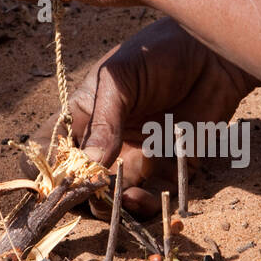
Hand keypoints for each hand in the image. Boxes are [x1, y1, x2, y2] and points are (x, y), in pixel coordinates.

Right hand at [32, 18, 258, 214]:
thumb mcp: (119, 80)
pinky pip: (153, 198)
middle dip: (83, 196)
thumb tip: (89, 166)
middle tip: (94, 194)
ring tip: (124, 200)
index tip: (60, 180)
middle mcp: (104, 143)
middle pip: (80, 184)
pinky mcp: (168, 168)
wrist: (211, 54)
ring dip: (114, 207)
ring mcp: (135, 158)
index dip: (49, 170)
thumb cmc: (156, 53)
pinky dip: (145, 207)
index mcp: (82, 117)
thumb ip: (104, 122)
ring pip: (113, 198)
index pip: (51, 151)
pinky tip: (144, 201)